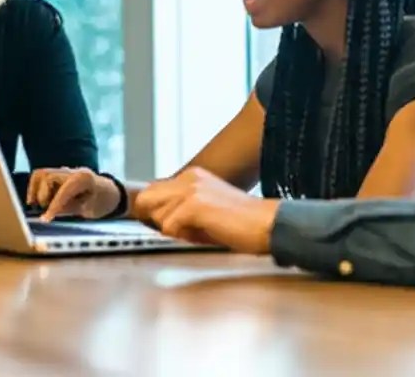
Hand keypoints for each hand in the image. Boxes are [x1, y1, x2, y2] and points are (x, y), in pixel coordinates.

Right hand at [27, 167, 119, 220]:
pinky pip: (42, 178)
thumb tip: (49, 211)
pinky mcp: (59, 175)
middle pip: (46, 176)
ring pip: (41, 174)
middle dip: (42, 196)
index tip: (45, 219)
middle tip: (46, 211)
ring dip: (36, 190)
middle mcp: (72, 171)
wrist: (111, 194)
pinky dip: (37, 188)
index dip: (53, 206)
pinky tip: (37, 201)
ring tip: (40, 205)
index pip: (63, 190)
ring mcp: (65, 171)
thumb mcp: (89, 210)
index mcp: (83, 179)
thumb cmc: (102, 202)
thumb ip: (70, 209)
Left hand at [135, 167, 277, 253]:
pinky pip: (169, 227)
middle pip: (146, 199)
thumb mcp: (206, 210)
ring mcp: (191, 189)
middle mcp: (189, 178)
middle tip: (181, 231)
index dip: (155, 211)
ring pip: (157, 216)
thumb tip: (157, 221)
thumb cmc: (241, 224)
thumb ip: (181, 210)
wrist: (268, 225)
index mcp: (192, 176)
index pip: (152, 190)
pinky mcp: (195, 204)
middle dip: (157, 219)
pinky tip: (204, 234)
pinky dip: (183, 237)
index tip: (166, 225)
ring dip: (174, 230)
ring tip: (199, 232)